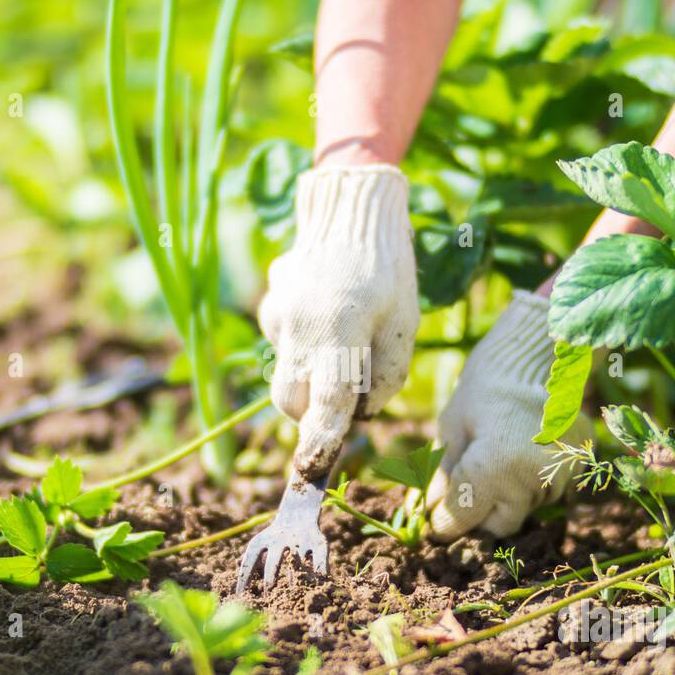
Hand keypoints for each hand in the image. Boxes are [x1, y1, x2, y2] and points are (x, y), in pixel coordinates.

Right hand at [259, 164, 419, 477]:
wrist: (350, 205)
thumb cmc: (389, 266)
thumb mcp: (404, 321)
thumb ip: (387, 373)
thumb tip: (363, 413)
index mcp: (339, 331)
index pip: (325, 402)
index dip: (319, 440)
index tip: (311, 470)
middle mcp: (300, 326)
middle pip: (291, 400)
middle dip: (312, 411)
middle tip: (347, 393)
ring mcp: (278, 313)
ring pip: (287, 370)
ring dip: (311, 371)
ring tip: (345, 333)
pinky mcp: (270, 302)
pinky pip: (284, 340)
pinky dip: (304, 341)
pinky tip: (326, 311)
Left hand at [427, 292, 590, 539]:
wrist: (540, 353)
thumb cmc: (485, 386)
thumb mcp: (452, 427)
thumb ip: (443, 476)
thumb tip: (429, 511)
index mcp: (493, 469)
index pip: (461, 520)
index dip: (443, 524)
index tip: (434, 519)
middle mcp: (531, 480)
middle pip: (499, 525)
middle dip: (479, 515)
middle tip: (467, 490)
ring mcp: (559, 474)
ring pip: (526, 509)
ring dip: (507, 497)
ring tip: (498, 456)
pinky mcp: (577, 465)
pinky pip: (547, 489)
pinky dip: (532, 481)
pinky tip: (522, 449)